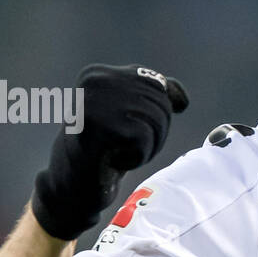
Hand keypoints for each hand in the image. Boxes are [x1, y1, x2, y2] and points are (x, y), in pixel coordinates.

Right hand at [30, 64, 188, 240]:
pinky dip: (138, 157)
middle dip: (156, 133)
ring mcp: (92, 101)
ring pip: (155, 120)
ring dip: (148, 147)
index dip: (158, 114)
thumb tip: (182, 100)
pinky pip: (144, 138)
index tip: (133, 130)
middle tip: (128, 147)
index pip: (157, 85)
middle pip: (159, 103)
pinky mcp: (97, 125)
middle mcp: (94, 80)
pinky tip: (115, 160)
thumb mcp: (129, 115)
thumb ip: (154, 97)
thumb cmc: (105, 149)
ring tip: (122, 153)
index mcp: (99, 73)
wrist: (74, 183)